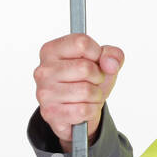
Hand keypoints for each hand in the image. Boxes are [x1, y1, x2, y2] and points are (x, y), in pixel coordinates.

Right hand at [33, 34, 124, 153]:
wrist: (80, 113)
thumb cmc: (88, 81)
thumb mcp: (104, 63)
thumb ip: (113, 55)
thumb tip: (110, 64)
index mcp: (51, 50)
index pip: (81, 43)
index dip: (97, 54)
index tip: (96, 61)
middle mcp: (43, 70)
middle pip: (85, 68)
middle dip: (98, 77)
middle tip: (93, 81)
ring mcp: (44, 92)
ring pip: (86, 91)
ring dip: (96, 96)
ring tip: (89, 96)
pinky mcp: (50, 113)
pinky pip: (83, 110)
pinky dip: (91, 111)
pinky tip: (83, 108)